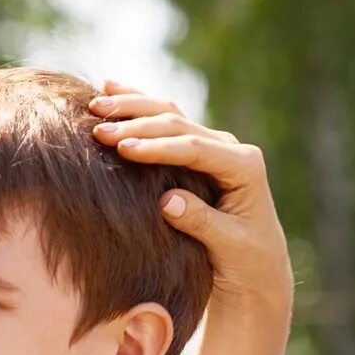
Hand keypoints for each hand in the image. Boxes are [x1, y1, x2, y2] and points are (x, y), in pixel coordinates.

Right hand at [89, 82, 293, 319]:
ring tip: (95, 106)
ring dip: (132, 107)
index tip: (123, 149)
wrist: (258, 263)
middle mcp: (230, 148)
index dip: (158, 147)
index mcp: (244, 166)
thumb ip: (202, 223)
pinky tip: (110, 91)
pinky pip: (164, 121)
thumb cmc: (247, 260)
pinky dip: (137, 106)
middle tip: (98, 130)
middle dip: (137, 125)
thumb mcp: (230, 247)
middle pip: (178, 125)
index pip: (195, 149)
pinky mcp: (196, 149)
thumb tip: (167, 202)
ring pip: (169, 114)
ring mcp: (212, 144)